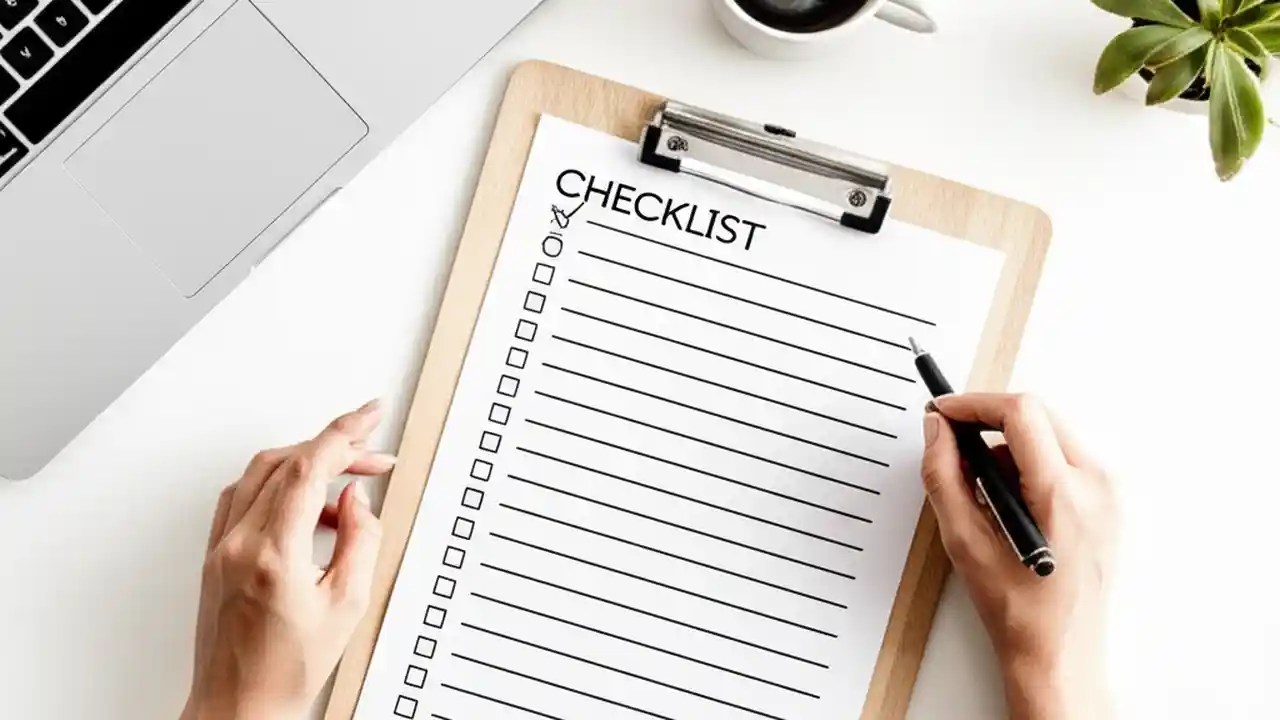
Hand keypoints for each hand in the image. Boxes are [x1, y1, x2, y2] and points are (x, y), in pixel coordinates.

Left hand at [181, 401, 394, 719]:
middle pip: (285, 461)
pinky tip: (308, 504)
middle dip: (334, 447)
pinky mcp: (215, 555)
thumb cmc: (286, 670)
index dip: (345, 432)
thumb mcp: (348, 604)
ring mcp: (220, 547)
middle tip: (373, 453)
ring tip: (346, 480)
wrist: (238, 707)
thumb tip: (357, 501)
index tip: (370, 415)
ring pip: (261, 473)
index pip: (309, 467)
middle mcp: (238, 543)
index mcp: (272, 553)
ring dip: (306, 462)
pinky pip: (245, 497)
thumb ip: (360, 542)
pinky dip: (280, 485)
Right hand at [922, 394, 1116, 719]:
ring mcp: (1108, 493)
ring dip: (1009, 449)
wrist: (1059, 654)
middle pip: (1038, 416)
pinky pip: (1063, 459)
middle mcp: (1096, 486)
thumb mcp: (964, 540)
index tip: (944, 412)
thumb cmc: (1019, 612)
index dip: (974, 404)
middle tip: (955, 444)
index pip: (1020, 413)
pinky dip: (1030, 466)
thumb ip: (944, 476)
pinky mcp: (1107, 502)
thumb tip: (937, 432)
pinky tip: (1010, 505)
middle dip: (990, 422)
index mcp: (1063, 494)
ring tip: (985, 497)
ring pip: (1049, 435)